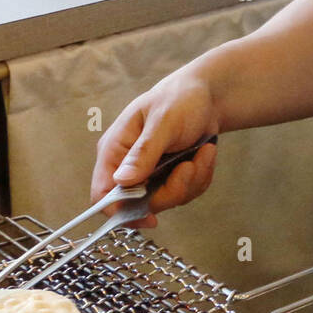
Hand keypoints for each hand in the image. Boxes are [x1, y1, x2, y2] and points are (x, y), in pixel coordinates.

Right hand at [90, 69, 219, 227]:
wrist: (209, 95)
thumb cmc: (180, 98)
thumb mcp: (164, 121)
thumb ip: (144, 152)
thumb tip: (121, 180)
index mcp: (115, 150)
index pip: (102, 193)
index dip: (120, 210)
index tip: (149, 216)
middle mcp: (129, 166)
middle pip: (141, 203)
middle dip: (172, 189)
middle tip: (190, 165)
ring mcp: (151, 174)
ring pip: (168, 200)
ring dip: (192, 179)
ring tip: (203, 150)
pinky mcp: (171, 177)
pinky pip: (186, 192)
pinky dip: (201, 176)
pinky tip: (205, 153)